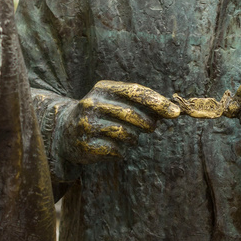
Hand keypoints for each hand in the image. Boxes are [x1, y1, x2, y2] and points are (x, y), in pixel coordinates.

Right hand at [56, 80, 180, 161]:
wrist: (64, 131)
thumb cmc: (101, 114)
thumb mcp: (116, 102)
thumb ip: (141, 103)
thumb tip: (173, 110)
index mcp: (103, 88)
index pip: (136, 92)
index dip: (158, 102)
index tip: (176, 113)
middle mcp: (92, 103)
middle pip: (132, 114)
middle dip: (148, 123)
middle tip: (151, 128)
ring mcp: (86, 124)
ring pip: (125, 134)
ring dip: (133, 139)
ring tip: (127, 137)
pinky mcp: (85, 145)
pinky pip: (116, 151)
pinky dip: (121, 151)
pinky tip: (113, 147)